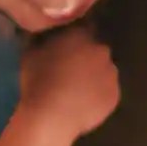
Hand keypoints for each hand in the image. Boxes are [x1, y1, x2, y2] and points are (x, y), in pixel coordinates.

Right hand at [19, 24, 119, 139]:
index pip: (83, 30)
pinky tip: (84, 103)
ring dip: (94, 76)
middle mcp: (102, 51)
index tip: (66, 50)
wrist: (52, 116)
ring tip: (78, 90)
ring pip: (104, 72)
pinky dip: (99, 94)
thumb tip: (44, 33)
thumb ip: (43, 38)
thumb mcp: (31, 52)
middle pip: (96, 51)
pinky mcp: (115, 95)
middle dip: (86, 58)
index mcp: (82, 35)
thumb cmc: (37, 81)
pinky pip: (107, 91)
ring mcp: (111, 74)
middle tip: (71, 71)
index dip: (74, 40)